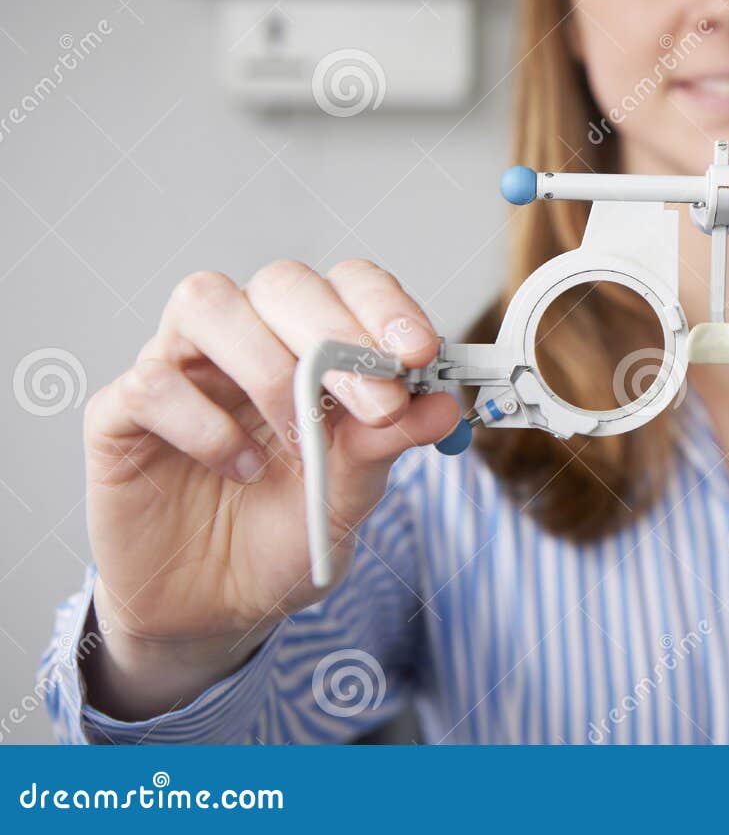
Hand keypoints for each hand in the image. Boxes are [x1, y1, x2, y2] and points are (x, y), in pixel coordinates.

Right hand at [80, 259, 459, 716]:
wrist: (217, 610)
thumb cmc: (286, 535)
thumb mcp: (351, 495)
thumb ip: (387, 444)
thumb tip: (443, 405)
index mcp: (310, 343)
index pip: (346, 283)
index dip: (383, 305)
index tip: (418, 351)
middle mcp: (244, 340)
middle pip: (281, 281)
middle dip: (336, 333)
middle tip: (377, 400)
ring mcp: (179, 369)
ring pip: (206, 302)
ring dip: (268, 365)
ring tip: (302, 436)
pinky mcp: (120, 415)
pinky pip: (150, 383)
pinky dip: (204, 424)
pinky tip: (240, 468)